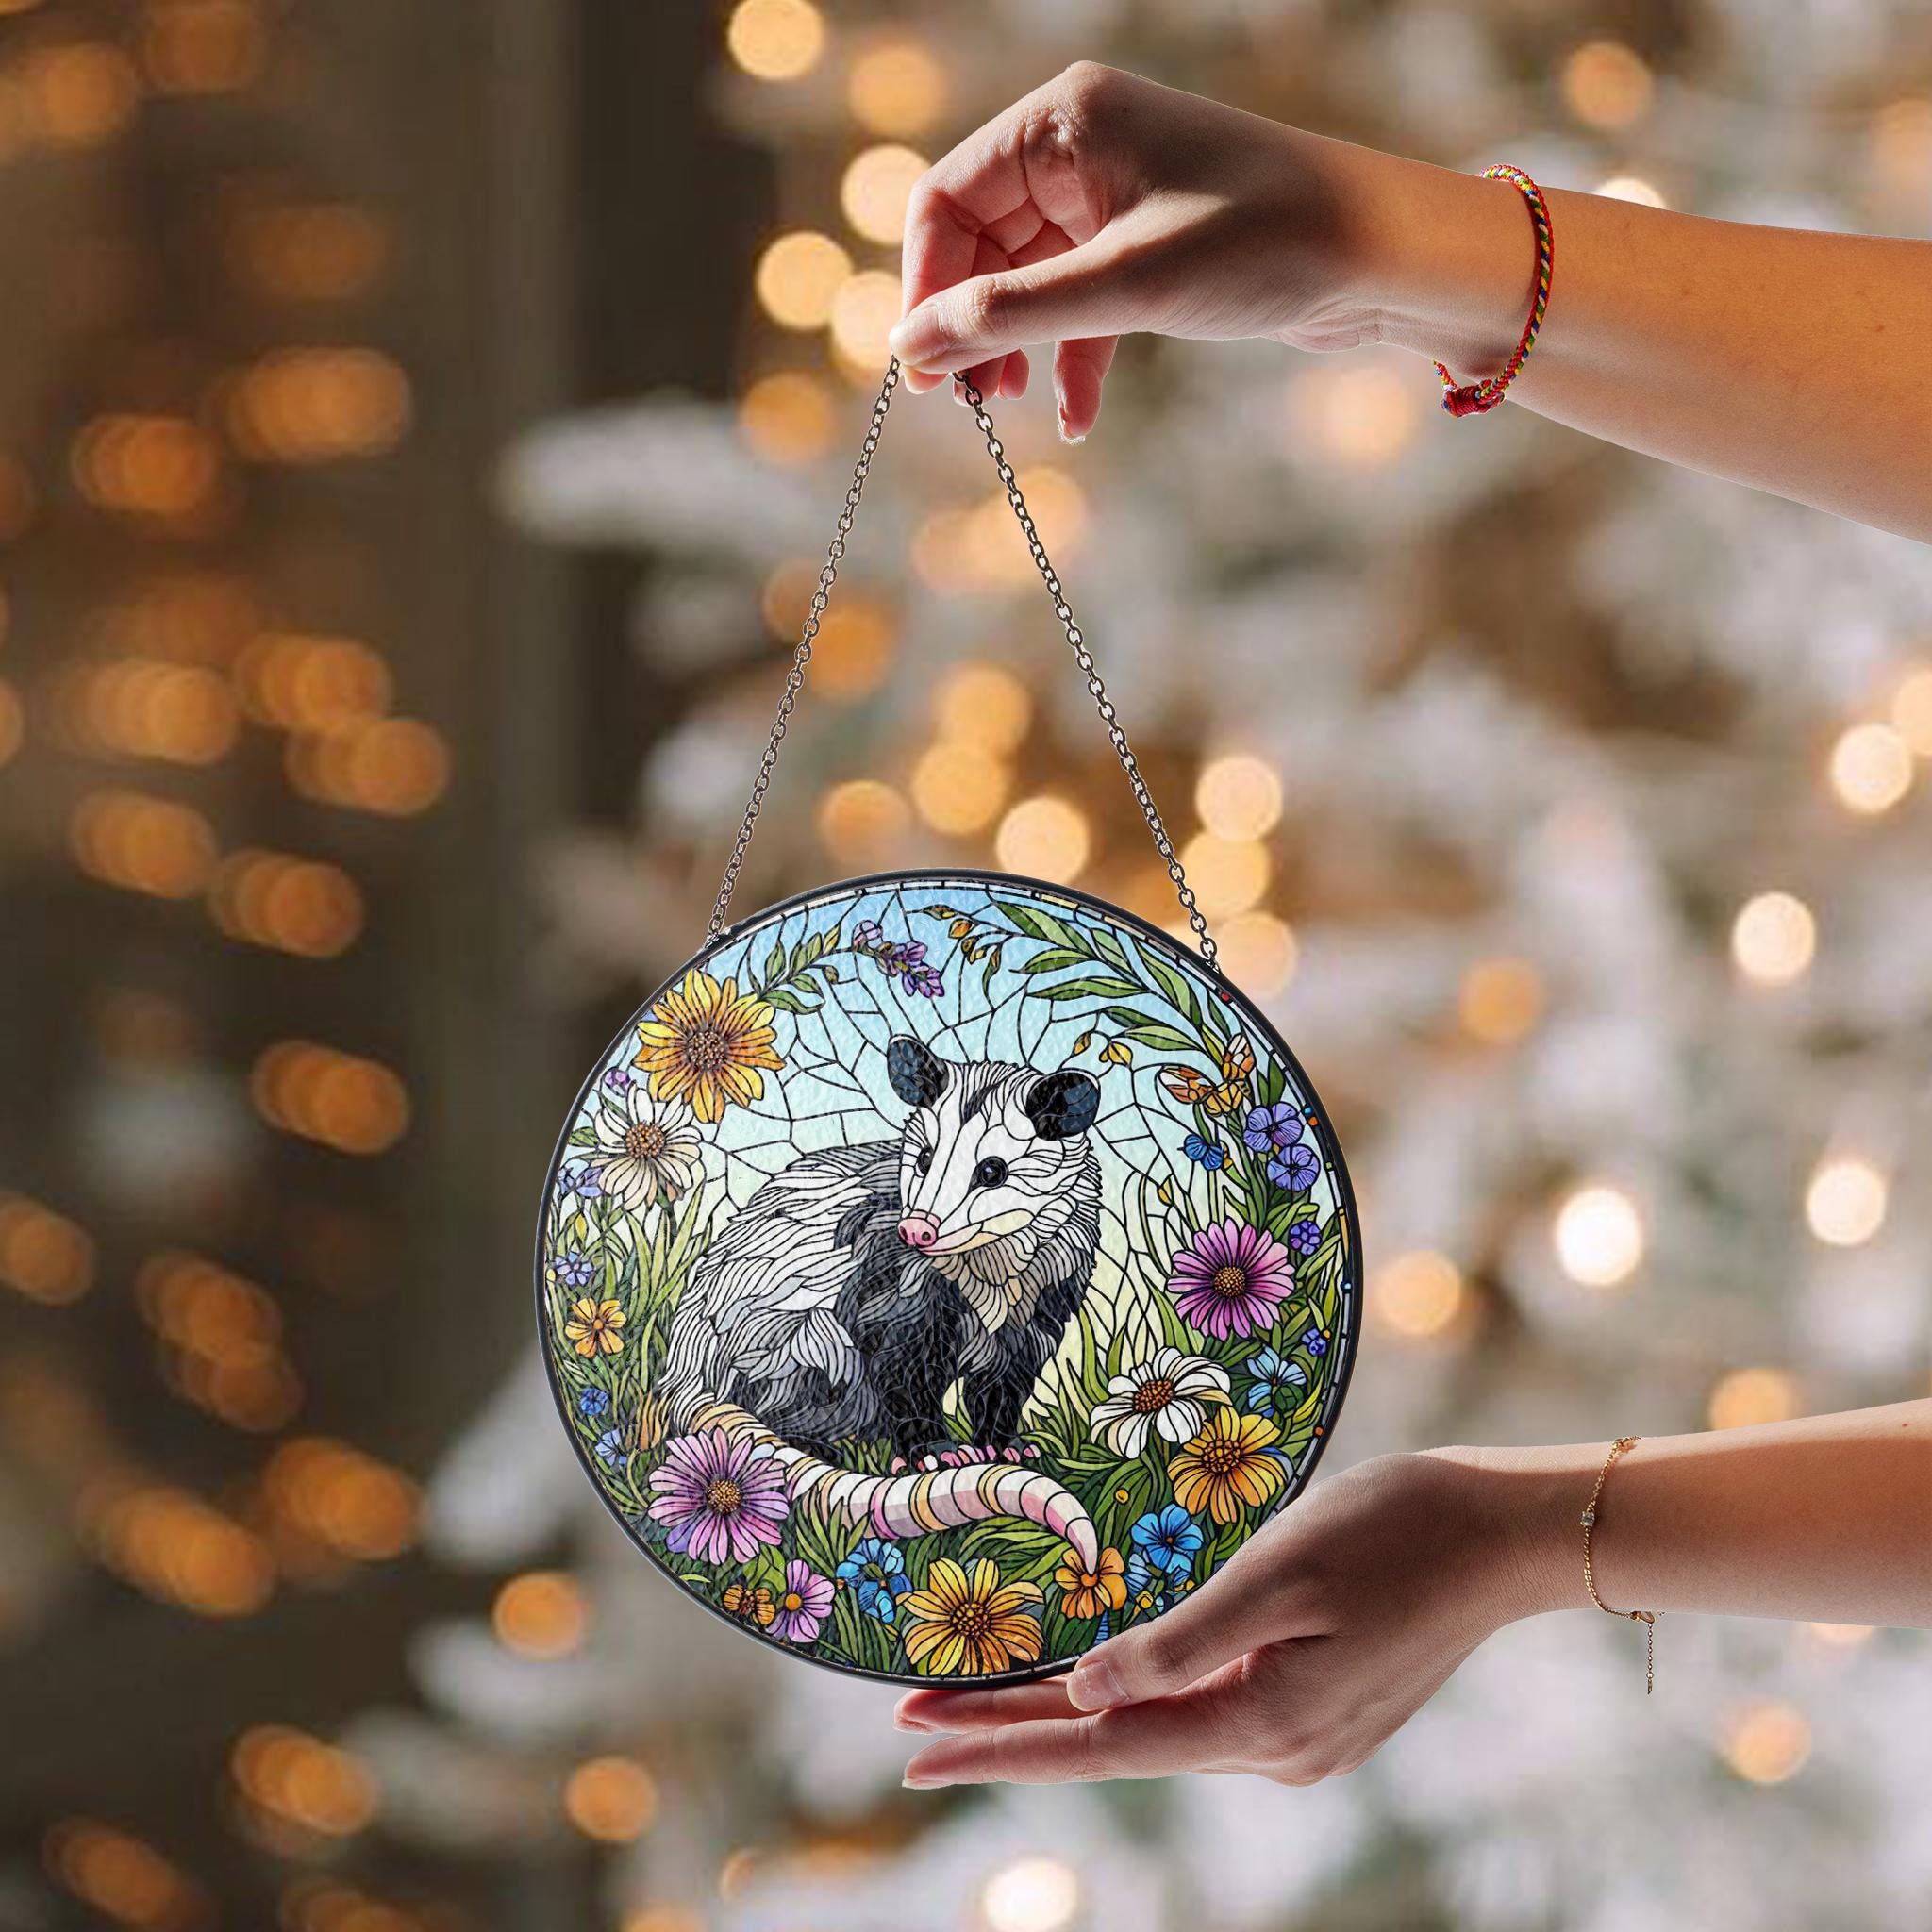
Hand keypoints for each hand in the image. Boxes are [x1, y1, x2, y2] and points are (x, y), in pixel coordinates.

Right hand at [887, 63, 1520, 439]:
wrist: (1385, 256)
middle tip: (967, 406)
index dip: (924, 286)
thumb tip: (911, 349)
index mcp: (1064, 120)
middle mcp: (1083, 147)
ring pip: (1028, 279)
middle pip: (980, 242)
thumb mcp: (1123, 284)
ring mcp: (1115, 197)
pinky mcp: (1148, 245)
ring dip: (1016, 348)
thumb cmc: (1264, 241)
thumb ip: (1009, 317)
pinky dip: (1072, 358)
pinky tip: (1077, 418)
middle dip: (971, 324)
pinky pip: (1080, 302)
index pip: (947, 199)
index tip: (921, 369)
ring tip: (1011, 412)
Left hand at [897, 1449, 1561, 1786]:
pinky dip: (1132, 1699)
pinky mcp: (1315, 1707)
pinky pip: (1198, 1710)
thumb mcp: (1278, 1575)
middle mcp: (1276, 1751)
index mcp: (1262, 1723)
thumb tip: (1082, 1696)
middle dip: (1009, 1732)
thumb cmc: (1393, 1531)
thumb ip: (1179, 1644)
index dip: (1001, 1745)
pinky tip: (1094, 1684)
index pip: (1098, 1745)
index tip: (916, 1749)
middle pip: (1113, 1743)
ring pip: (1152, 1729)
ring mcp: (1300, 1737)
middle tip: (912, 1721)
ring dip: (1065, 1714)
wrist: (1503, 1532)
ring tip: (979, 1697)